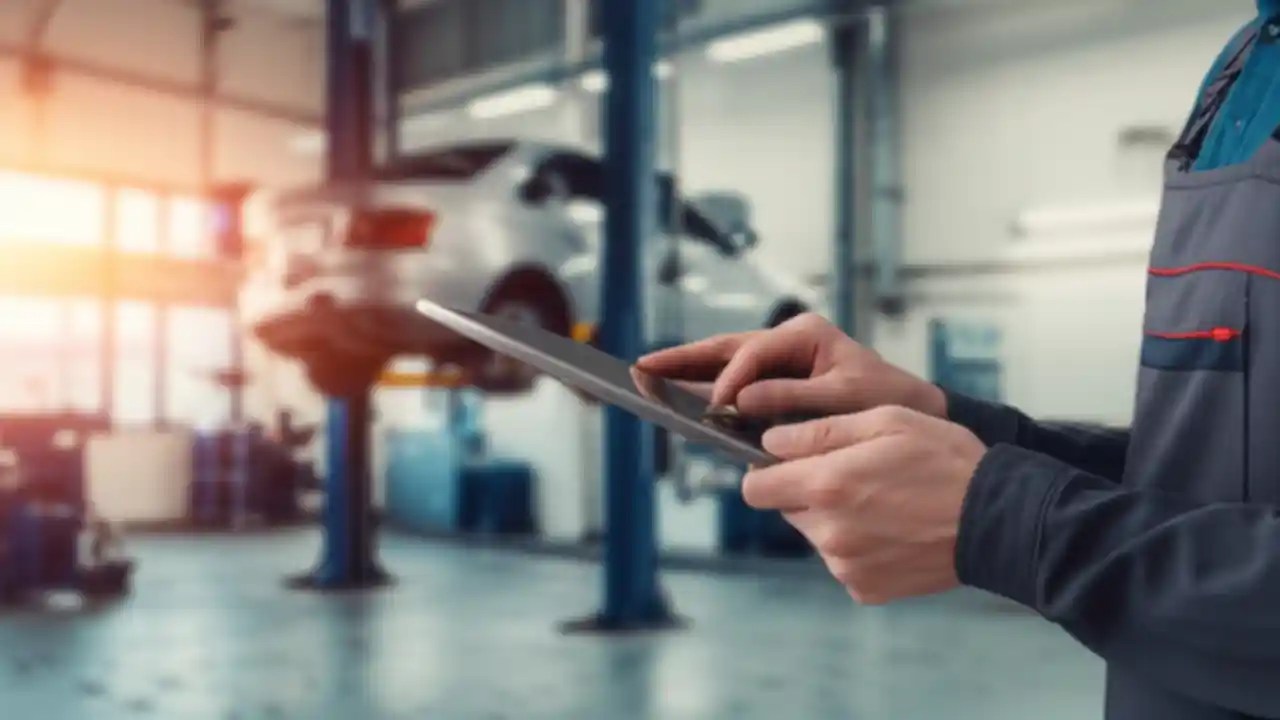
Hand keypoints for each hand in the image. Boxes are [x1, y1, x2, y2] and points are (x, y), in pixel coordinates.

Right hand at [635, 314, 945, 419]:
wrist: (914, 412)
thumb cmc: (885, 402)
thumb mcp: (842, 398)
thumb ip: (790, 397)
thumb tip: (740, 401)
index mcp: (804, 335)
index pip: (752, 355)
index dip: (729, 380)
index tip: (714, 407)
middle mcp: (789, 341)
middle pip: (725, 348)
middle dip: (683, 358)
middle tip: (643, 366)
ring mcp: (783, 358)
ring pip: (725, 360)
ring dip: (688, 369)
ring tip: (649, 374)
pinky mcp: (780, 378)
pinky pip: (737, 379)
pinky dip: (707, 385)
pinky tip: (680, 392)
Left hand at [744, 406, 986, 604]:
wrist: (1000, 520)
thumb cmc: (946, 459)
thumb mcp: (886, 421)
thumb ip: (818, 432)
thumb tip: (770, 441)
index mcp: (826, 486)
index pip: (755, 488)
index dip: (767, 470)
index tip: (789, 460)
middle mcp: (828, 533)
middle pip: (787, 509)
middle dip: (808, 490)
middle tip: (855, 474)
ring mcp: (845, 566)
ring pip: (816, 535)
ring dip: (835, 517)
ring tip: (883, 500)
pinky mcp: (865, 589)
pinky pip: (842, 561)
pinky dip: (858, 545)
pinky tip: (894, 528)